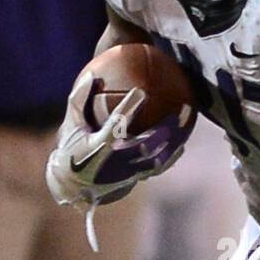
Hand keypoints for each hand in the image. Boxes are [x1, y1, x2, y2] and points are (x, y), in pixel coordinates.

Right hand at [46, 64, 193, 210]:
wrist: (74, 185)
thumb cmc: (72, 147)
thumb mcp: (71, 123)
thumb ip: (80, 99)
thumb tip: (92, 74)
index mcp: (99, 146)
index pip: (116, 126)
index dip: (129, 109)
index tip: (141, 91)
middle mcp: (117, 162)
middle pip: (148, 144)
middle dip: (167, 127)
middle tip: (182, 108)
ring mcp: (128, 172)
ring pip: (158, 157)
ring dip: (175, 139)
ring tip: (188, 120)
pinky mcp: (134, 178)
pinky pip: (158, 167)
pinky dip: (171, 156)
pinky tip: (182, 143)